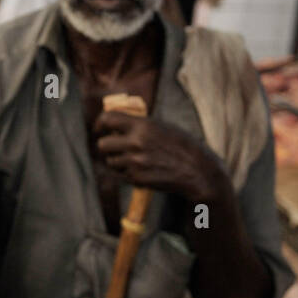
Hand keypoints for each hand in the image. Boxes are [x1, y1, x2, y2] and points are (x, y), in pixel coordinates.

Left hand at [94, 111, 224, 201]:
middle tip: (115, 146)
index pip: (108, 119)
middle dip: (107, 145)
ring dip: (117, 160)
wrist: (197, 170)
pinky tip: (142, 169)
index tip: (100, 128)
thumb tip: (115, 122)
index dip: (100, 123)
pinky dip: (127, 172)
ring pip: (110, 161)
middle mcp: (135, 143)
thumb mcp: (162, 126)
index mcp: (142, 125)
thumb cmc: (182, 146)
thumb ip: (139, 124)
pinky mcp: (137, 178)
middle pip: (102, 144)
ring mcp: (135, 162)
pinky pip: (121, 174)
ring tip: (132, 158)